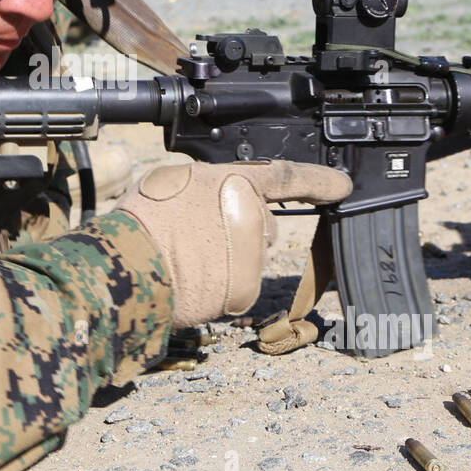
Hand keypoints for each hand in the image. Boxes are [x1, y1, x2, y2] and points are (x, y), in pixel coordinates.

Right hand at [115, 160, 351, 326]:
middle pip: (262, 226)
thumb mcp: (175, 182)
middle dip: (239, 232)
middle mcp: (253, 218)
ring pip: (249, 259)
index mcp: (235, 183)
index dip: (319, 181)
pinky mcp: (245, 292)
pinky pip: (237, 288)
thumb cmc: (142, 222)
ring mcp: (252, 258)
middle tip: (195, 235)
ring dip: (227, 261)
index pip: (288, 178)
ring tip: (185, 259)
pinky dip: (218, 288)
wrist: (128, 269)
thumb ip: (210, 186)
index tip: (342, 187)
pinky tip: (191, 280)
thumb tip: (219, 194)